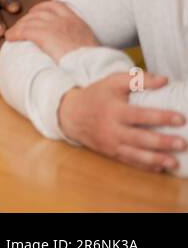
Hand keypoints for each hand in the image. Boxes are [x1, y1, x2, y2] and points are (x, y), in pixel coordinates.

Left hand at [6, 0, 98, 63]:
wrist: (92, 67)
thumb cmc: (92, 64)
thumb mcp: (88, 47)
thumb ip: (78, 42)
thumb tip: (75, 50)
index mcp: (76, 21)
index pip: (57, 5)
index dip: (43, 8)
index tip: (36, 13)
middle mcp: (64, 20)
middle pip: (39, 12)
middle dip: (27, 17)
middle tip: (20, 26)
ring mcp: (54, 26)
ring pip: (29, 20)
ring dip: (18, 26)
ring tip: (12, 33)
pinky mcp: (43, 34)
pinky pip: (23, 30)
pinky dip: (14, 33)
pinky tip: (9, 38)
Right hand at [58, 72, 185, 172]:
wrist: (71, 114)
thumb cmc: (97, 95)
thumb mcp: (113, 82)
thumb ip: (138, 79)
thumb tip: (164, 80)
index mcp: (114, 110)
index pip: (140, 115)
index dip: (161, 117)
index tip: (180, 119)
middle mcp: (112, 129)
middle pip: (140, 138)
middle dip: (162, 142)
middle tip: (182, 143)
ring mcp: (111, 143)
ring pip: (135, 155)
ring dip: (156, 159)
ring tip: (174, 162)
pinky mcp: (110, 152)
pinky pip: (129, 162)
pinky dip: (145, 167)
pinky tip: (159, 168)